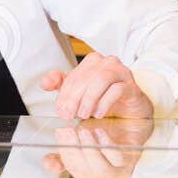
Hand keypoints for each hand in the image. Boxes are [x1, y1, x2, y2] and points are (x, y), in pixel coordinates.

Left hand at [39, 54, 153, 120]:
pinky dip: (105, 102)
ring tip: (84, 115)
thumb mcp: (79, 92)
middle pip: (85, 77)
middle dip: (74, 98)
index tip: (60, 110)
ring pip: (101, 79)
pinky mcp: (132, 85)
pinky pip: (117, 89)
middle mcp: (107, 62)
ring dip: (89, 99)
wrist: (130, 109)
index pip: (73, 76)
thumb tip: (44, 83)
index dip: (64, 95)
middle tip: (68, 115)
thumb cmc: (103, 98)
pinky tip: (99, 113)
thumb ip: (61, 85)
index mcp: (92, 61)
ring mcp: (121, 72)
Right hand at [41, 122, 150, 177]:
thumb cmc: (101, 137)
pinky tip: (100, 133)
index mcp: (89, 177)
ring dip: (89, 150)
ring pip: (100, 170)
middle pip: (84, 171)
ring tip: (83, 131)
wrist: (129, 124)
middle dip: (74, 150)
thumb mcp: (80, 144)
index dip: (63, 152)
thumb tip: (48, 164)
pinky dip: (106, 146)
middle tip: (67, 130)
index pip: (72, 169)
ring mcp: (118, 174)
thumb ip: (63, 155)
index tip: (59, 134)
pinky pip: (117, 159)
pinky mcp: (131, 163)